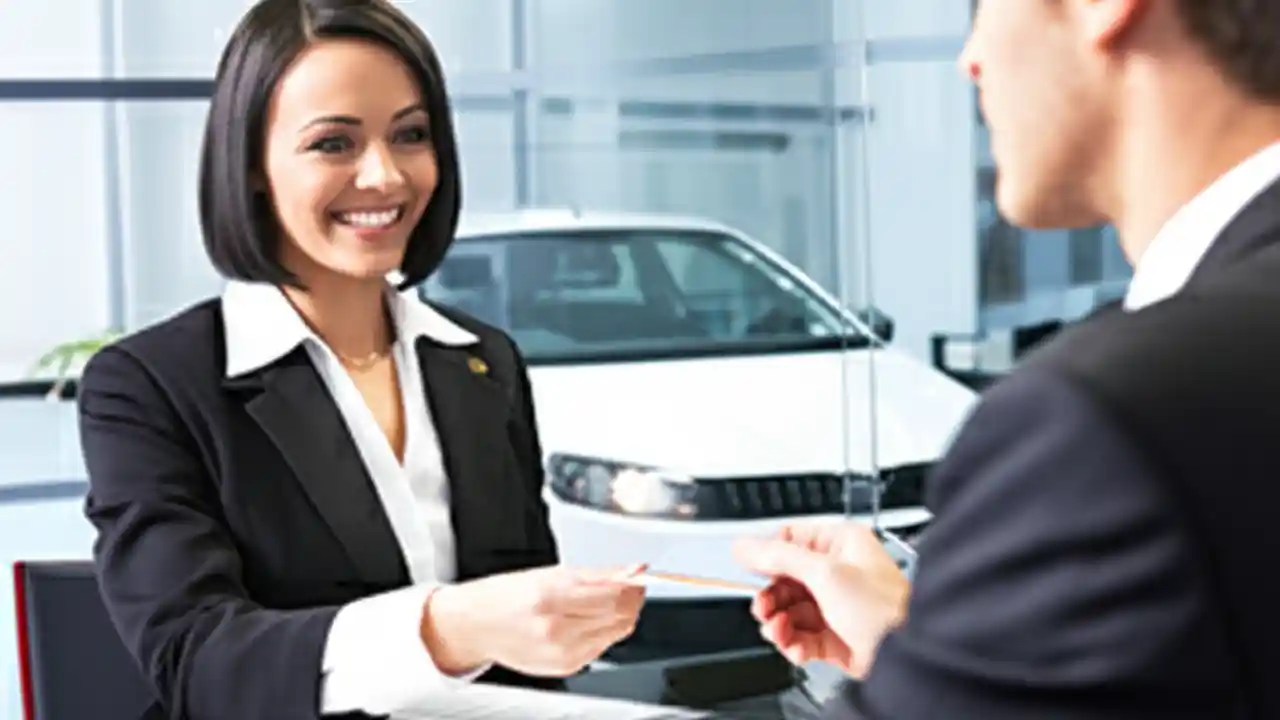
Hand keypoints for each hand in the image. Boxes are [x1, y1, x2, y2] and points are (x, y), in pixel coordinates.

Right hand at [421, 564, 645, 676]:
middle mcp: (557, 631)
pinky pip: (601, 647)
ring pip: (615, 634)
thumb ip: (597, 574)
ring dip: (620, 615)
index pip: (614, 597)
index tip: (641, 576)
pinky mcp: (566, 669)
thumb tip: (634, 570)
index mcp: (551, 599)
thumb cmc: (506, 596)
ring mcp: (562, 654)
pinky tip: (589, 620)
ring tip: (606, 600)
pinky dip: (604, 631)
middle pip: (620, 617)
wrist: (476, 627)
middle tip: (631, 585)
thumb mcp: (550, 573)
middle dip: (632, 600)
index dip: (635, 586)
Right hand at [733, 522, 908, 677]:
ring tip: (778, 631)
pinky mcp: (834, 637)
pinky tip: (795, 646)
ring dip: (778, 623)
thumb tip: (744, 545)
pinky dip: (792, 643)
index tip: (756, 573)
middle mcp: (838, 572)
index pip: (791, 540)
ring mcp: (835, 606)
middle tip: (764, 608)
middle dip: (771, 597)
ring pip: (789, 611)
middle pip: (785, 579)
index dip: (770, 557)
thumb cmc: (883, 607)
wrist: (906, 657)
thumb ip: (779, 557)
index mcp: (841, 544)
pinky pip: (800, 636)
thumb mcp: (824, 572)